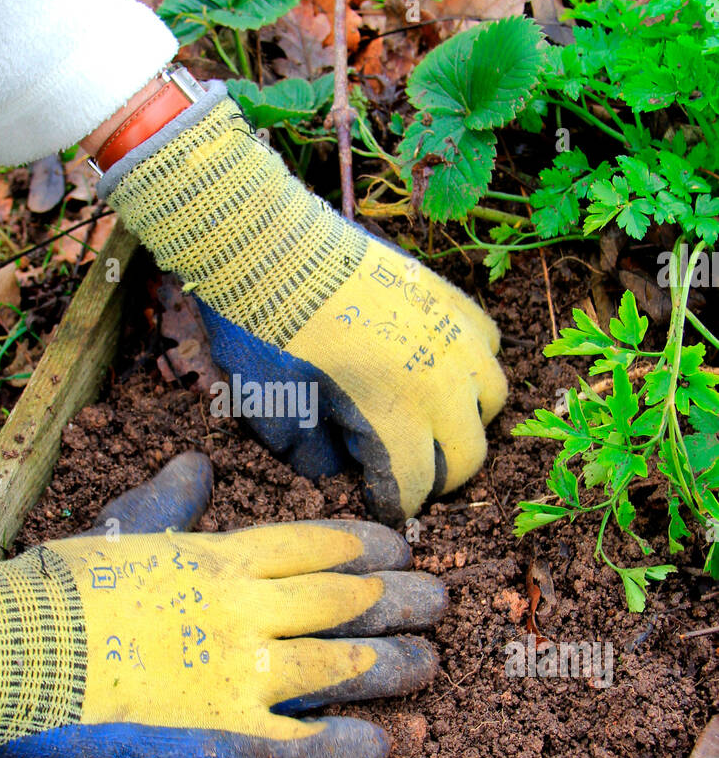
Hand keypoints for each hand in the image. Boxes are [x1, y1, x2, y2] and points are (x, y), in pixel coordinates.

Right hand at [0, 454, 444, 757]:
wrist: (18, 650)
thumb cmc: (62, 586)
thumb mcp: (121, 525)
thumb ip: (170, 498)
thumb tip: (199, 465)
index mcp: (224, 559)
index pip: (318, 547)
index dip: (368, 549)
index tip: (402, 550)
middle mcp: (249, 612)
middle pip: (346, 602)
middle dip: (401, 600)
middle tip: (441, 602)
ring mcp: (242, 676)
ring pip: (341, 667)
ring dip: (393, 665)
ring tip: (430, 664)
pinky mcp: (222, 738)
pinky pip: (300, 745)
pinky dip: (345, 746)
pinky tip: (384, 747)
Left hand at [101, 85, 506, 525]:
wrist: (274, 252)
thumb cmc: (267, 336)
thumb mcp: (278, 415)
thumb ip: (316, 455)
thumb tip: (342, 466)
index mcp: (395, 418)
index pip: (416, 489)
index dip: (395, 504)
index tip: (380, 502)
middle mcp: (440, 382)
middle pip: (468, 457)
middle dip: (437, 475)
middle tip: (406, 471)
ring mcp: (455, 337)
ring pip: (490, 401)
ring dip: (462, 421)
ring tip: (427, 419)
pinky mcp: (453, 301)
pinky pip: (486, 348)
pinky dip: (469, 367)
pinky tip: (434, 366)